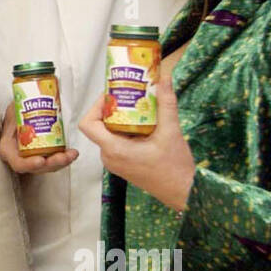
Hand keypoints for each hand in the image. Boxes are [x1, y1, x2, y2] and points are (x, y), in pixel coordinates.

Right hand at [0, 99, 78, 173]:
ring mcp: (33, 157)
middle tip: (64, 156)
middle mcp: (21, 157)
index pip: (18, 163)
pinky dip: (64, 157)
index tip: (40, 160)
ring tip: (72, 154)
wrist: (21, 112)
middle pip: (38, 168)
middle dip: (52, 163)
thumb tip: (28, 100)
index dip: (29, 164)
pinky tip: (73, 153)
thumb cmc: (14, 111)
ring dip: (62, 162)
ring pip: (48, 166)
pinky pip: (54, 159)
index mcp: (9, 150)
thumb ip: (17, 109)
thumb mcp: (12, 108)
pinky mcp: (44, 154)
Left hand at [77, 80, 194, 211]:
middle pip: (99, 126)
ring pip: (108, 134)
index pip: (87, 124)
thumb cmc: (174, 166)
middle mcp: (109, 157)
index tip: (113, 95)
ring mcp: (114, 162)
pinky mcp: (122, 164)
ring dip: (120, 119)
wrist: (183, 192)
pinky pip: (116, 142)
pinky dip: (125, 130)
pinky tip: (143, 123)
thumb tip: (164, 78)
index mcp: (114, 149)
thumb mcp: (171, 132)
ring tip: (137, 106)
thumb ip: (166, 104)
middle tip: (129, 94)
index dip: (96, 106)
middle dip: (112, 108)